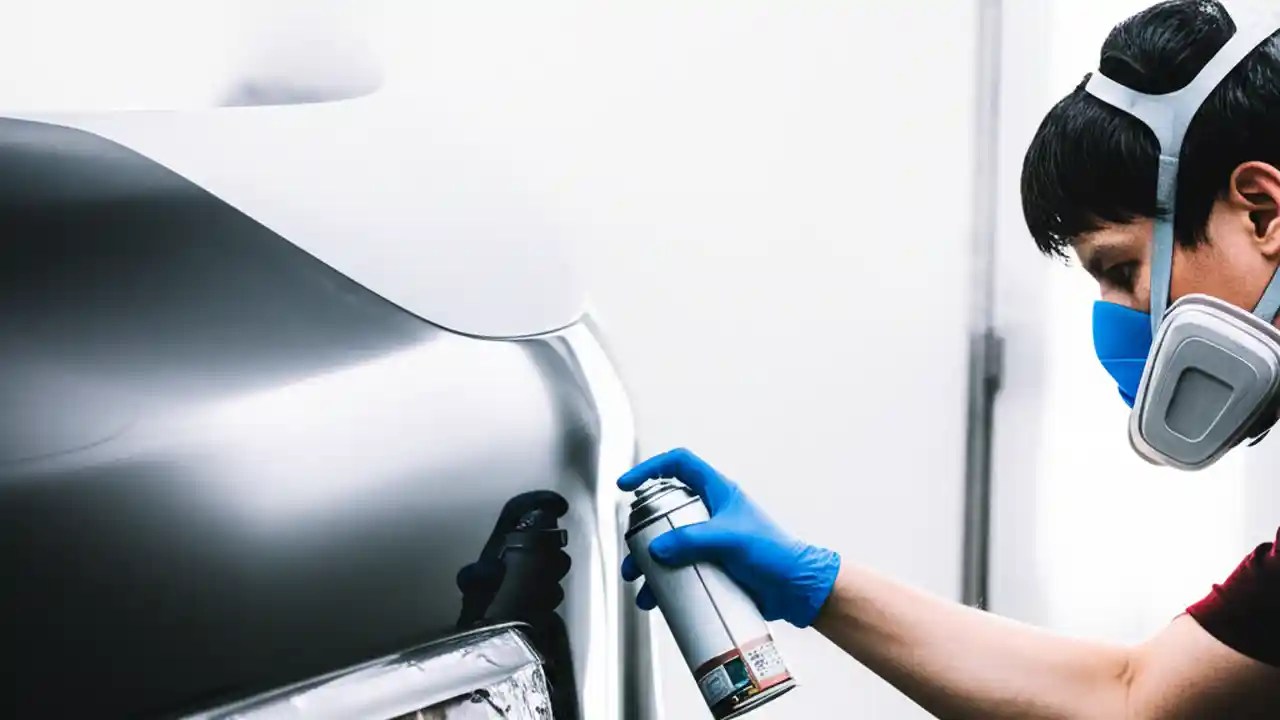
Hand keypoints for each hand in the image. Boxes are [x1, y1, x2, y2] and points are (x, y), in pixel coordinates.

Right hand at [618, 448, 840, 627]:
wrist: (796, 589)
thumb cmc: (775, 553)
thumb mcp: (730, 539)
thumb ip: (692, 540)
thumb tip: (657, 548)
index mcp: (717, 492)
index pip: (679, 465)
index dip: (650, 469)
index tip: (627, 484)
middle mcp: (710, 513)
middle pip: (664, 510)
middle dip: (641, 531)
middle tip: (631, 550)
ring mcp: (709, 540)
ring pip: (667, 544)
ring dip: (648, 562)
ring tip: (637, 581)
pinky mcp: (711, 566)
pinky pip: (679, 570)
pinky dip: (663, 584)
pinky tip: (654, 599)